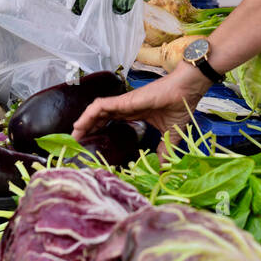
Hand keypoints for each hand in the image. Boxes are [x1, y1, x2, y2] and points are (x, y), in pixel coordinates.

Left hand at [72, 65, 212, 147]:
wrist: (186, 89)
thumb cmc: (180, 106)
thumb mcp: (170, 136)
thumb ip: (164, 152)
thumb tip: (163, 171)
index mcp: (134, 114)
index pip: (110, 122)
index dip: (98, 131)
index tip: (90, 145)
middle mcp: (125, 108)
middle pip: (99, 117)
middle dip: (87, 129)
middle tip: (77, 144)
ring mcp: (123, 103)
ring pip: (96, 111)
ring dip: (83, 123)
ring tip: (74, 136)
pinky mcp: (124, 100)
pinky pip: (100, 106)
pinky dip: (88, 114)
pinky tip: (79, 125)